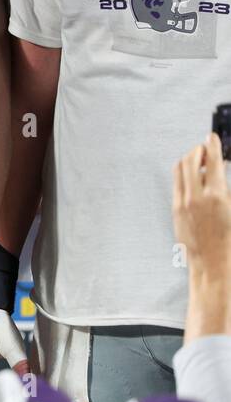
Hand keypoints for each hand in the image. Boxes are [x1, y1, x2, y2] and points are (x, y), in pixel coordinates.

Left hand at [173, 132, 230, 273]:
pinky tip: (193, 177)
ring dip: (189, 160)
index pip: (211, 161)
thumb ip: (226, 187)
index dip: (212, 145)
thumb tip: (220, 168)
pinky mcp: (175, 210)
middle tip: (207, 148)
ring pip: (179, 170)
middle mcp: (196, 198)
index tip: (212, 136)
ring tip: (200, 161)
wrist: (214, 264)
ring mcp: (183, 203)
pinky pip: (177, 184)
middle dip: (198, 150)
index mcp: (217, 197)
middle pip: (190, 160)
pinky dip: (184, 175)